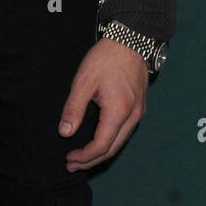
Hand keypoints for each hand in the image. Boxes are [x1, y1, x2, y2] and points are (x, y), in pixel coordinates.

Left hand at [58, 38, 148, 171]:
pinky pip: (125, 132)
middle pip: (113, 149)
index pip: (101, 146)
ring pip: (120, 142)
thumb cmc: (106, 58)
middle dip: (91, 160)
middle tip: (72, 164)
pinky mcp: (140, 108)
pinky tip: (98, 139)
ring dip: (101, 152)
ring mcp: (139, 113)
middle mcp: (133, 117)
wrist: (131, 41)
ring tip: (82, 156)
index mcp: (119, 111)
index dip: (84, 156)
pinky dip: (111, 141)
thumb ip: (74, 108)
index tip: (69, 158)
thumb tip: (65, 132)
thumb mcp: (84, 81)